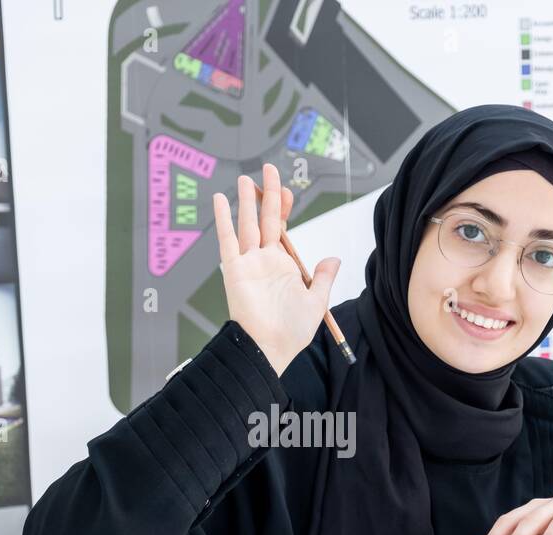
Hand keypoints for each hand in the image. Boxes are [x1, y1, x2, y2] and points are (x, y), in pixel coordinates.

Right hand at [212, 163, 340, 376]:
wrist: (269, 348)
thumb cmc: (291, 331)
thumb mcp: (317, 302)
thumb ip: (323, 278)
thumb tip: (333, 258)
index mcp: (282, 265)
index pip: (282, 229)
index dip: (284, 208)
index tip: (288, 191)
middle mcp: (264, 260)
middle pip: (266, 220)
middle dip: (268, 195)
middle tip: (268, 169)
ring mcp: (248, 263)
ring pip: (247, 224)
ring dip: (246, 201)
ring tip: (245, 179)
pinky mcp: (234, 269)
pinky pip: (227, 239)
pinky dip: (223, 219)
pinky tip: (219, 199)